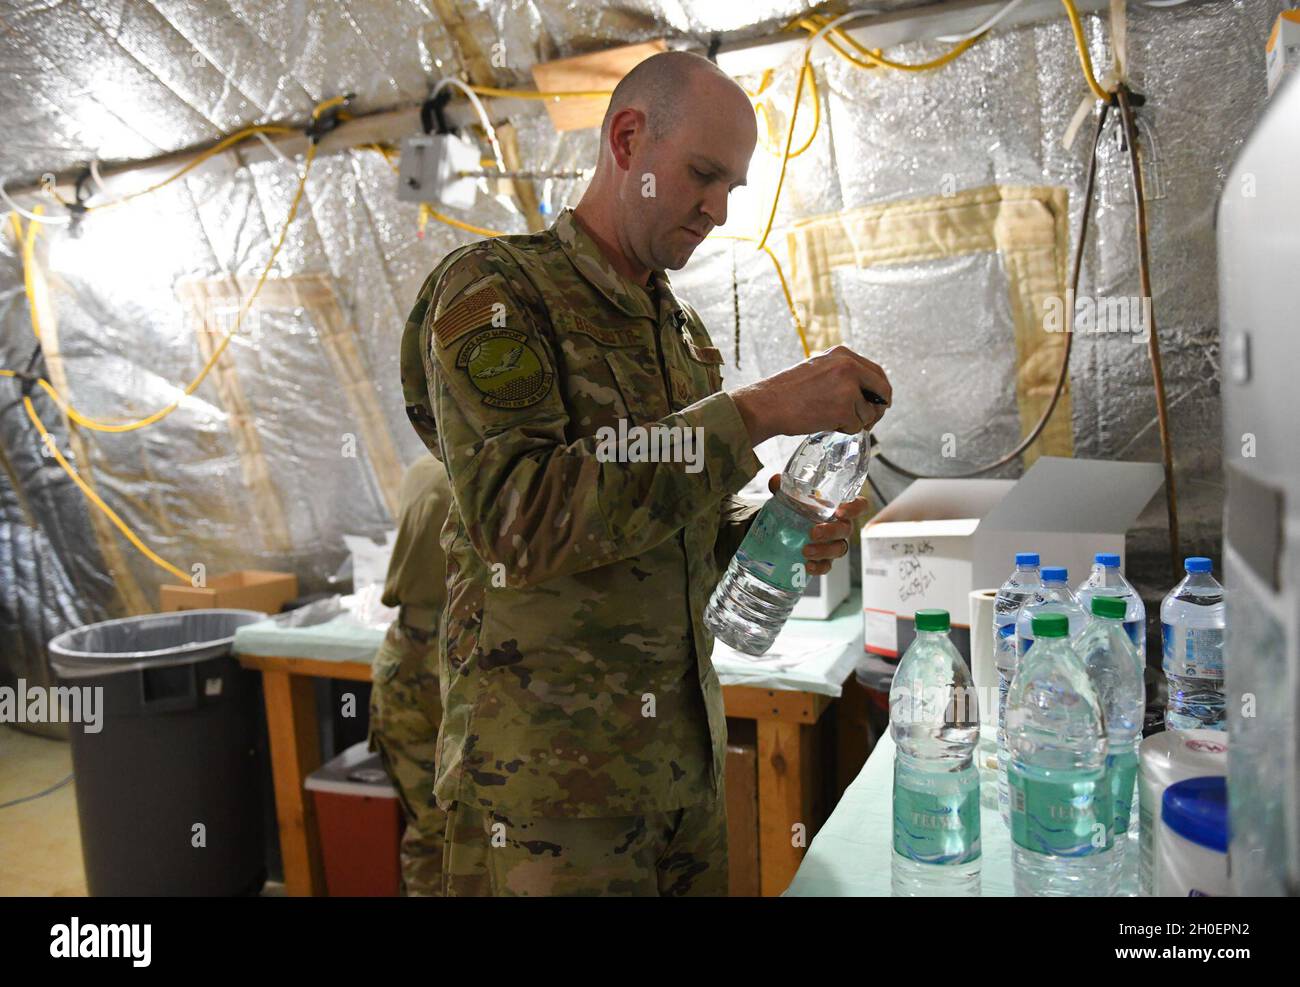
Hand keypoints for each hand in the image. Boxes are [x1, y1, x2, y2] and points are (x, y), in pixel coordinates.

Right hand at [731, 345, 891, 445]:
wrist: (767, 404)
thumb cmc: (787, 392)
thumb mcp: (819, 370)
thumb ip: (843, 374)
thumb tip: (867, 393)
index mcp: (843, 354)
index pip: (876, 372)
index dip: (881, 391)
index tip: (880, 402)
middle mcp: (849, 366)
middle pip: (882, 390)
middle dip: (878, 409)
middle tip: (869, 420)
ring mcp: (848, 387)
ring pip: (868, 412)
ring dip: (855, 422)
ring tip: (830, 418)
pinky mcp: (844, 408)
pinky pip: (857, 426)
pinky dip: (844, 430)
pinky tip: (826, 423)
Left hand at [767, 473, 869, 576]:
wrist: (784, 526)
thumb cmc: (797, 507)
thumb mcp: (789, 494)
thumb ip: (782, 486)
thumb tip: (775, 481)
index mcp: (838, 506)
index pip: (859, 505)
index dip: (855, 508)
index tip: (840, 511)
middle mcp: (840, 525)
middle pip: (847, 530)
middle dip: (832, 531)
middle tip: (814, 532)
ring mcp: (833, 544)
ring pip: (839, 549)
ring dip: (824, 551)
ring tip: (805, 551)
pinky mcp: (823, 560)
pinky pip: (826, 566)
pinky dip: (818, 567)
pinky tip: (807, 566)